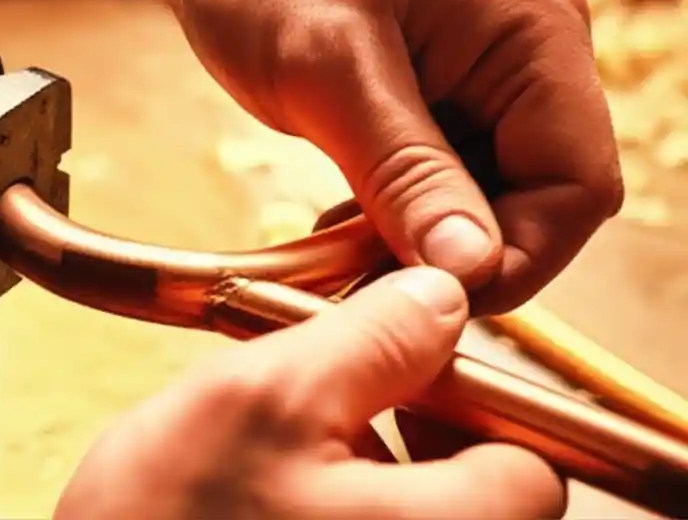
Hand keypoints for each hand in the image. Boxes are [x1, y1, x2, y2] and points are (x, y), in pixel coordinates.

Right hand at [55, 267, 563, 519]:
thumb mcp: (260, 396)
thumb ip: (372, 340)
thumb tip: (441, 295)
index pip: (531, 470)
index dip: (467, 406)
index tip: (401, 382)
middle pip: (479, 500)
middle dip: (407, 438)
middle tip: (322, 413)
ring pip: (414, 516)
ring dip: (361, 472)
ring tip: (275, 458)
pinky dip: (329, 508)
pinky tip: (262, 499)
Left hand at [154, 0, 620, 312]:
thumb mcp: (330, 66)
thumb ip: (406, 170)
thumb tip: (470, 269)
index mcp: (530, 32)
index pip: (574, 186)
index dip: (513, 259)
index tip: (429, 299)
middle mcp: (518, 48)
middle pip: (531, 193)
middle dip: (455, 249)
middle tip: (367, 284)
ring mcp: (469, 61)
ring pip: (475, 185)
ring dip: (416, 231)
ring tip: (340, 251)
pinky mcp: (419, 75)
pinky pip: (431, 161)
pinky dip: (391, 202)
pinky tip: (337, 218)